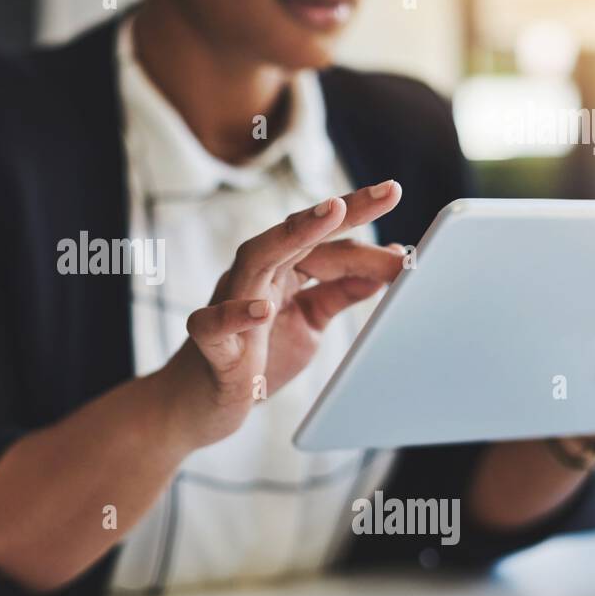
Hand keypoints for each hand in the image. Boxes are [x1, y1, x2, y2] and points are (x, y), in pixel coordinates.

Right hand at [161, 180, 402, 448]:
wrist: (201, 404)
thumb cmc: (253, 357)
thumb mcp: (308, 322)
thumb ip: (338, 294)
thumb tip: (383, 268)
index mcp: (278, 271)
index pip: (323, 240)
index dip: (360, 221)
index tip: (393, 193)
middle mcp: (253, 277)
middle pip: (296, 235)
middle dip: (339, 211)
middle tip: (385, 191)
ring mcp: (228, 305)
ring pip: (256, 259)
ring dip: (293, 235)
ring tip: (329, 215)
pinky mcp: (211, 345)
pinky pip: (215, 323)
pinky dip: (236, 314)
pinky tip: (263, 308)